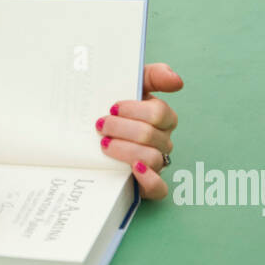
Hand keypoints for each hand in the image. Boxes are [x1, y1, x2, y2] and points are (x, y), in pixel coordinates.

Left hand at [95, 63, 182, 200]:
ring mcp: (156, 163)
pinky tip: (133, 169)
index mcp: (161, 117)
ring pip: (152, 158)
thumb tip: (177, 80)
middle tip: (100, 126)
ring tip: (104, 145)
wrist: (87, 133)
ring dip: (125, 150)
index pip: (160, 113)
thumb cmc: (113, 107)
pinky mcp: (147, 185)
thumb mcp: (129, 84)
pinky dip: (148, 179)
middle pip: (151, 135)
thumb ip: (153, 75)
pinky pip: (159, 188)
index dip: (135, 110)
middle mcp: (162, 141)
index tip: (112, 108)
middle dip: (122, 128)